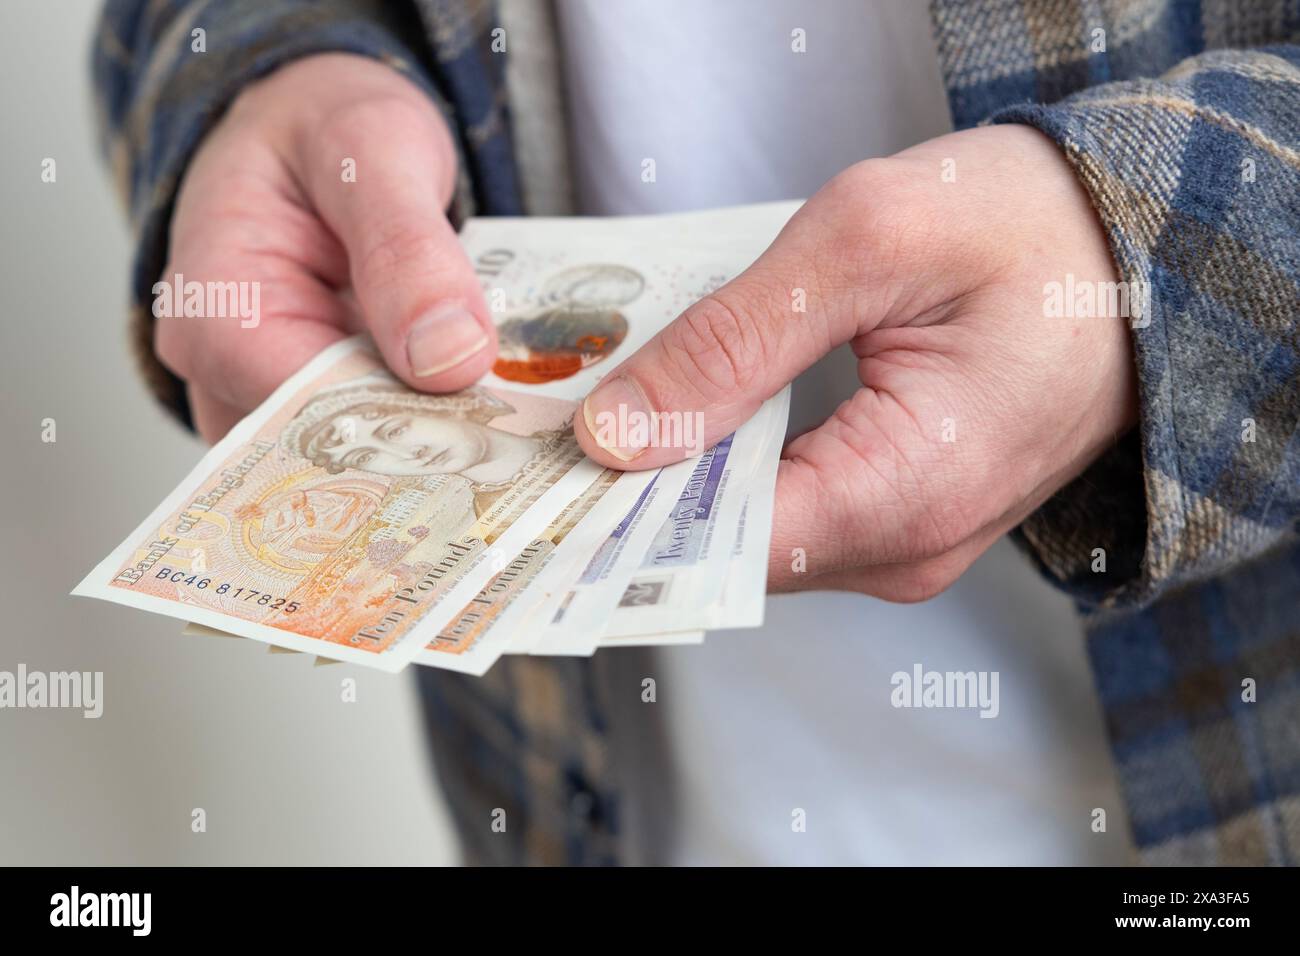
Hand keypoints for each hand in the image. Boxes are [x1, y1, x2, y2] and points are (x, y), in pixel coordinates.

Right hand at [157, 53, 495, 442]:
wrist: (321, 129)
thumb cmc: (328, 127)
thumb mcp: (374, 150)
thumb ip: (407, 248)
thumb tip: (449, 360)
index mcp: (219, 313)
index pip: (312, 411)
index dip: (405, 428)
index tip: (496, 433)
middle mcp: (224, 375)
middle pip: (332, 448)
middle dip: (427, 447)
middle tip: (525, 448)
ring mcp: (266, 398)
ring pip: (355, 455)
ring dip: (434, 443)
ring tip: (516, 433)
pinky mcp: (315, 405)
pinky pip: (371, 438)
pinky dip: (429, 427)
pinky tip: (488, 416)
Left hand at [574, 125, 1137, 599]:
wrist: (1137, 250)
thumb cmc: (1033, 231)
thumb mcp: (869, 244)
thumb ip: (734, 342)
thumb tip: (616, 430)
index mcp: (907, 495)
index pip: (720, 549)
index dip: (617, 517)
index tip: (533, 480)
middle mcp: (902, 548)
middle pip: (723, 547)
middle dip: (631, 489)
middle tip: (545, 424)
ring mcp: (901, 538)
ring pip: (745, 530)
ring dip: (673, 472)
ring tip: (601, 407)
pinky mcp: (893, 510)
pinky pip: (783, 507)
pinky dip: (722, 464)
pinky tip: (680, 412)